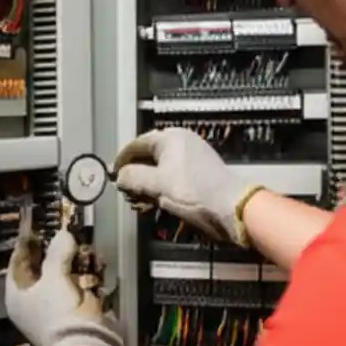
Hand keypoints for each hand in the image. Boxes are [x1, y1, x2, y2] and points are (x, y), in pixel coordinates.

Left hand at [4, 227, 129, 345]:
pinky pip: (72, 292)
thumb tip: (62, 234)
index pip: (16, 265)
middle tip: (58, 236)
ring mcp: (49, 314)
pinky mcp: (70, 318)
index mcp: (15, 297)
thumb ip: (57, 253)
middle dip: (50, 254)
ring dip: (67, 265)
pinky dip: (79, 279)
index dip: (25, 246)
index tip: (34, 229)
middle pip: (37, 273)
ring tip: (75, 247)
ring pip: (57, 281)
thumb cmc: (58, 312)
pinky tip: (87, 266)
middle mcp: (28, 306)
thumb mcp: (54, 277)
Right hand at [114, 128, 262, 246]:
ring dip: (148, 185)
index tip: (113, 175)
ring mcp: (193, 157)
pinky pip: (173, 177)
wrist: (232, 208)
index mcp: (170, 137)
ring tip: (141, 200)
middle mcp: (182, 142)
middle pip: (148, 156)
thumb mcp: (157, 185)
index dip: (121, 160)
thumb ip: (132, 177)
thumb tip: (120, 176)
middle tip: (127, 191)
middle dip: (135, 175)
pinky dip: (162, 188)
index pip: (136, 144)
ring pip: (160, 168)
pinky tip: (158, 202)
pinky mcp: (201, 173)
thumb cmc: (194, 192)